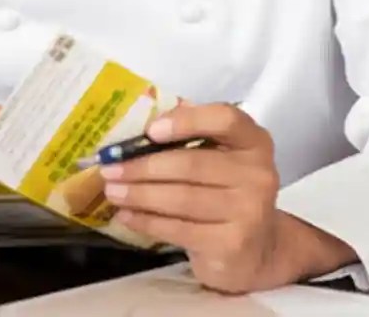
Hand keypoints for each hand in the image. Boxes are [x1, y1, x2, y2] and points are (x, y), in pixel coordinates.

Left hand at [98, 103, 354, 292]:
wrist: (256, 249)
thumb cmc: (226, 193)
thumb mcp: (219, 159)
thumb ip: (191, 137)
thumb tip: (141, 122)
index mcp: (253, 142)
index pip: (225, 119)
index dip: (186, 121)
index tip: (150, 131)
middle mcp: (259, 174)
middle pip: (191, 164)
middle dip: (143, 166)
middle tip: (109, 169)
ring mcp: (249, 211)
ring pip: (181, 198)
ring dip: (138, 194)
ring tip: (112, 192)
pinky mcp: (232, 244)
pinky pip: (178, 228)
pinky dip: (146, 221)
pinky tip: (125, 216)